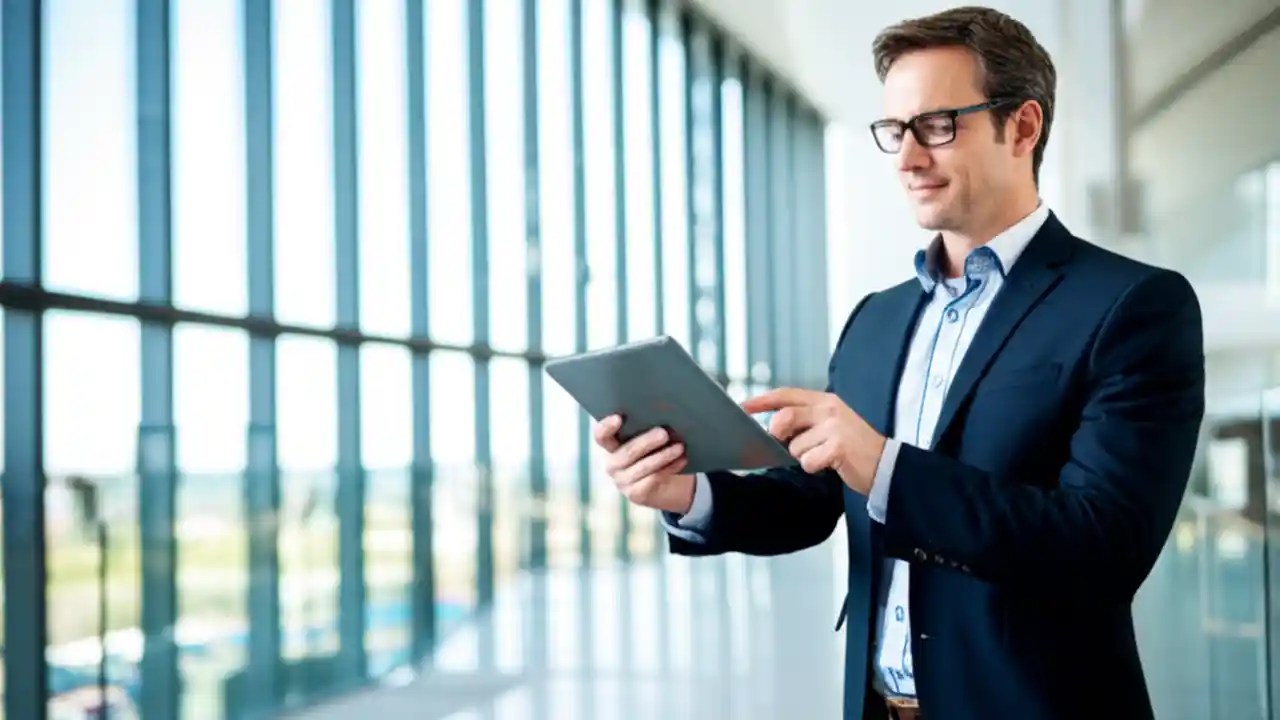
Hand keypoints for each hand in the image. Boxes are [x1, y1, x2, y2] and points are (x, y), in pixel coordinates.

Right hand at [593, 414, 695, 514]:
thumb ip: (649, 427)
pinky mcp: (635, 494)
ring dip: (663, 456)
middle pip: (627, 451)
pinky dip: (670, 467)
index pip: (601, 435)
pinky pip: (653, 479)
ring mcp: (622, 481)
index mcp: (611, 445)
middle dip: (646, 441)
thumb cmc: (657, 451)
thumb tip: (665, 414)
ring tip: (679, 447)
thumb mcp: (650, 438)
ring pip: (643, 466)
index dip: (606, 426)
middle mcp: (613, 463)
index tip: (619, 418)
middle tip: (664, 433)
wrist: (667, 484)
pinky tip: (682, 460)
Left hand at [741, 388, 885, 494]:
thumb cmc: (854, 447)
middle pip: (784, 417)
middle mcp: (829, 409)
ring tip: (824, 456)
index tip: (744, 406)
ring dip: (804, 457)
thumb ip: (805, 420)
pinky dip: (814, 468)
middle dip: (778, 433)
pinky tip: (831, 465)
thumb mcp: (831, 424)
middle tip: (786, 442)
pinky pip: (808, 461)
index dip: (763, 400)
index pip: (787, 394)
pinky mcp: (838, 446)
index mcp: (825, 401)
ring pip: (795, 446)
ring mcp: (835, 427)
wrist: (887, 464)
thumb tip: (774, 427)